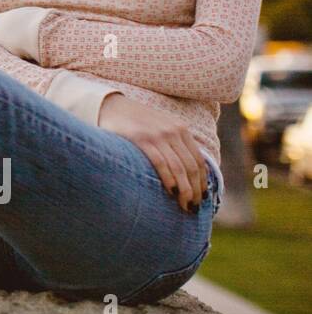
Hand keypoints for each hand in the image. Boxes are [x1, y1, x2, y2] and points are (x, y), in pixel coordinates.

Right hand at [96, 94, 205, 212]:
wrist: (109, 105)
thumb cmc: (133, 121)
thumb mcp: (159, 127)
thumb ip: (172, 143)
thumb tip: (184, 171)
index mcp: (181, 129)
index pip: (199, 161)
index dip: (202, 182)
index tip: (202, 199)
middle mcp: (173, 131)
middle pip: (191, 167)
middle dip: (195, 190)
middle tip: (193, 208)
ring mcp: (158, 134)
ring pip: (179, 167)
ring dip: (185, 189)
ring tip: (184, 205)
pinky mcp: (142, 138)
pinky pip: (160, 162)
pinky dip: (168, 178)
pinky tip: (171, 192)